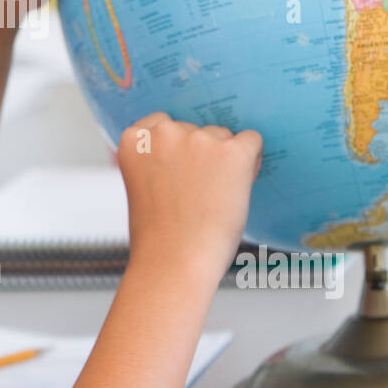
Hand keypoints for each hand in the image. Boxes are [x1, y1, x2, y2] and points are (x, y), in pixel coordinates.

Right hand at [116, 112, 261, 270]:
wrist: (174, 263)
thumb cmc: (158, 236)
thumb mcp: (143, 186)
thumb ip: (158, 160)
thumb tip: (194, 149)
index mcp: (134, 139)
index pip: (161, 124)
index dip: (174, 151)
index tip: (175, 174)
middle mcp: (164, 132)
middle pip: (194, 130)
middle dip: (200, 155)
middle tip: (195, 195)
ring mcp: (198, 139)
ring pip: (222, 137)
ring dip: (223, 160)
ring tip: (212, 199)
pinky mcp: (231, 152)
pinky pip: (252, 141)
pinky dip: (250, 162)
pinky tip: (237, 187)